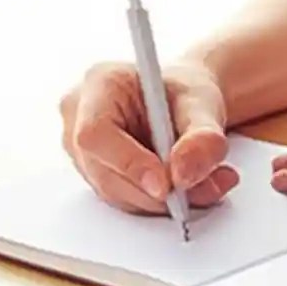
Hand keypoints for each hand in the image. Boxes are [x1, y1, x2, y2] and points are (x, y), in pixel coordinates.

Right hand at [60, 61, 238, 213]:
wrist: (182, 105)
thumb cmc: (184, 94)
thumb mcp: (203, 104)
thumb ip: (201, 137)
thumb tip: (184, 174)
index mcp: (99, 84)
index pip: (95, 133)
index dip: (128, 163)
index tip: (164, 185)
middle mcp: (79, 118)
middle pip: (105, 171)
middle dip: (154, 190)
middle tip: (199, 187)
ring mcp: (82, 151)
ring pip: (116, 193)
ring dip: (162, 200)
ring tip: (207, 183)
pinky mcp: (95, 175)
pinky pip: (124, 200)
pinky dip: (158, 201)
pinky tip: (188, 188)